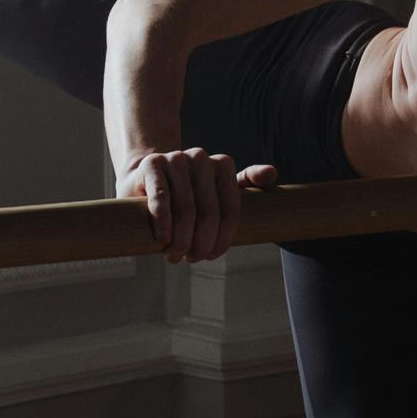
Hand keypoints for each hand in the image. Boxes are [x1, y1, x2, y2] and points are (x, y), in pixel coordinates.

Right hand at [118, 146, 278, 262]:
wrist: (144, 179)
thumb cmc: (187, 192)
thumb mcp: (217, 189)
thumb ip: (246, 183)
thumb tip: (272, 173)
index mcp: (222, 164)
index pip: (230, 209)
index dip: (223, 238)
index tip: (213, 256)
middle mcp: (201, 157)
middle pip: (208, 212)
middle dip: (201, 243)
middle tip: (192, 259)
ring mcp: (175, 159)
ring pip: (185, 210)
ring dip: (181, 241)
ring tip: (176, 256)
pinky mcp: (152, 165)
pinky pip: (162, 200)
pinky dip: (164, 225)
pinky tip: (162, 241)